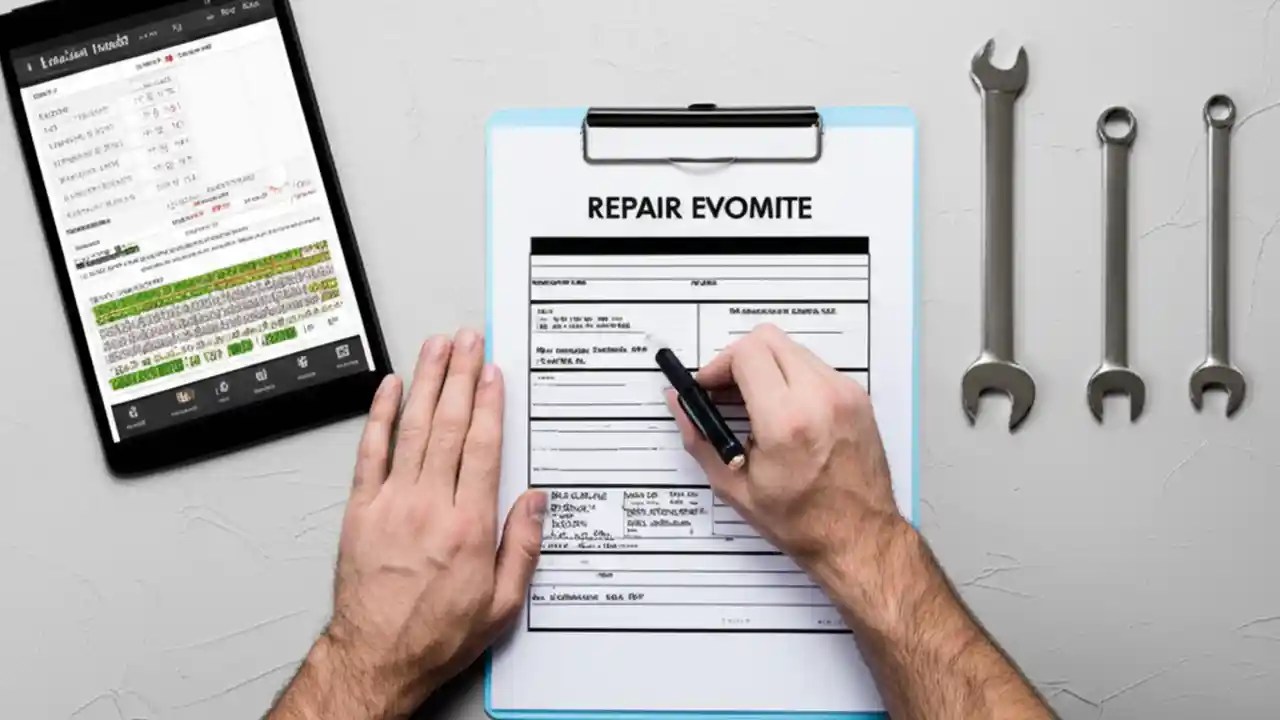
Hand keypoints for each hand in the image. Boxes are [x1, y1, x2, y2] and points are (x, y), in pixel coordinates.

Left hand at [271, 329, 545, 719]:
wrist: (377, 658)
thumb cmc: (437, 635)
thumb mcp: (502, 605)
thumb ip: (522, 547)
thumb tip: (536, 501)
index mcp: (469, 526)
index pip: (482, 447)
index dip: (488, 403)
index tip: (492, 372)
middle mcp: (429, 506)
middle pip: (448, 426)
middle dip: (460, 376)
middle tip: (467, 340)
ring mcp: (391, 504)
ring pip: (412, 428)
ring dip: (426, 382)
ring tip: (436, 348)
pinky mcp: (360, 511)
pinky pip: (370, 452)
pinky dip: (379, 415)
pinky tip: (389, 387)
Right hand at [666, 324, 902, 578]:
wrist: (858, 536)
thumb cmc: (801, 521)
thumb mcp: (735, 488)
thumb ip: (700, 439)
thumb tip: (679, 404)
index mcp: (786, 421)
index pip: (746, 353)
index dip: (718, 364)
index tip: (708, 385)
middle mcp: (820, 398)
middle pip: (768, 338)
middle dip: (739, 359)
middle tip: (727, 390)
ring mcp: (844, 393)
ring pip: (792, 349)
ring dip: (766, 367)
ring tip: (755, 404)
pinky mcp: (858, 397)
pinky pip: (815, 367)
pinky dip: (792, 378)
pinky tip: (785, 412)